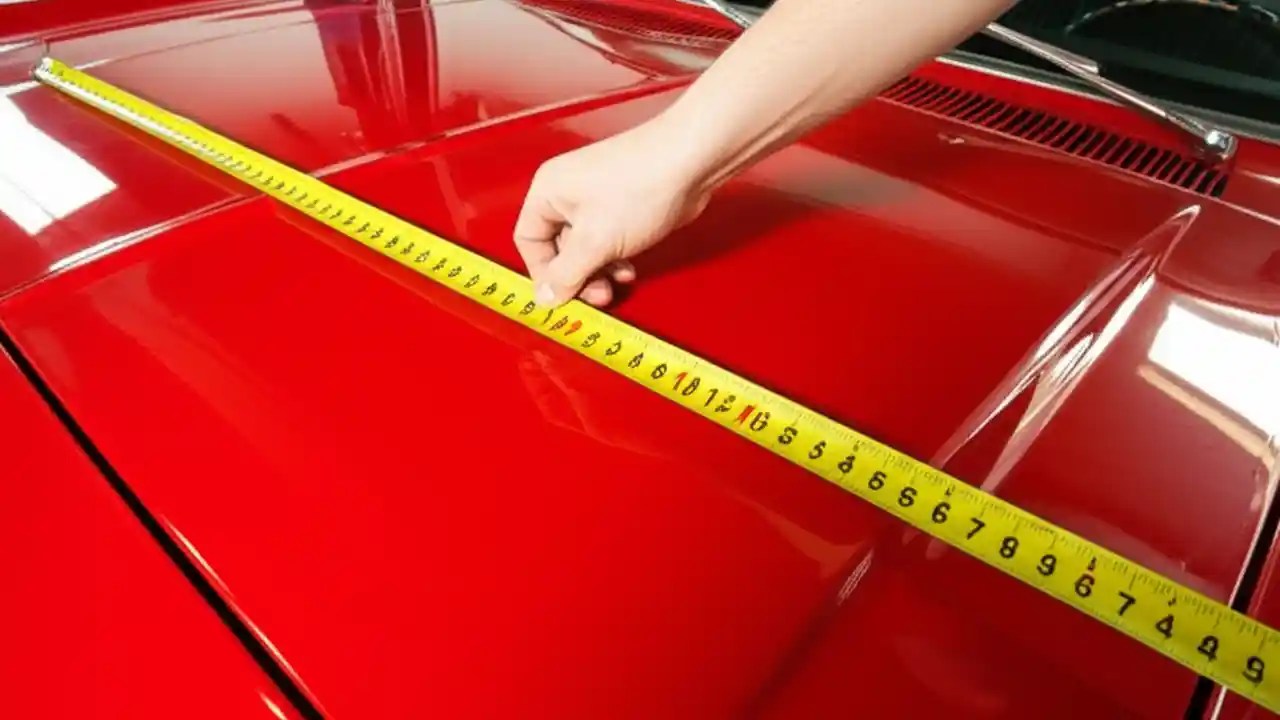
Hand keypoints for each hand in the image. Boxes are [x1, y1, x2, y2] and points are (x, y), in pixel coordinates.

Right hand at [513, 119, 711, 307]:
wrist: (690, 162)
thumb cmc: (641, 184)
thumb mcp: (595, 243)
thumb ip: (566, 275)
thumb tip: (546, 297)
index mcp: (548, 191)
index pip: (528, 241)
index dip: (542, 273)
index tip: (561, 297)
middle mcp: (567, 192)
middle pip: (557, 247)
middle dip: (576, 276)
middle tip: (595, 295)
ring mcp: (595, 197)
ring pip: (584, 248)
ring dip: (598, 272)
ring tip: (615, 284)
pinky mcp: (621, 204)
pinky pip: (606, 240)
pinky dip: (614, 258)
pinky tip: (628, 268)